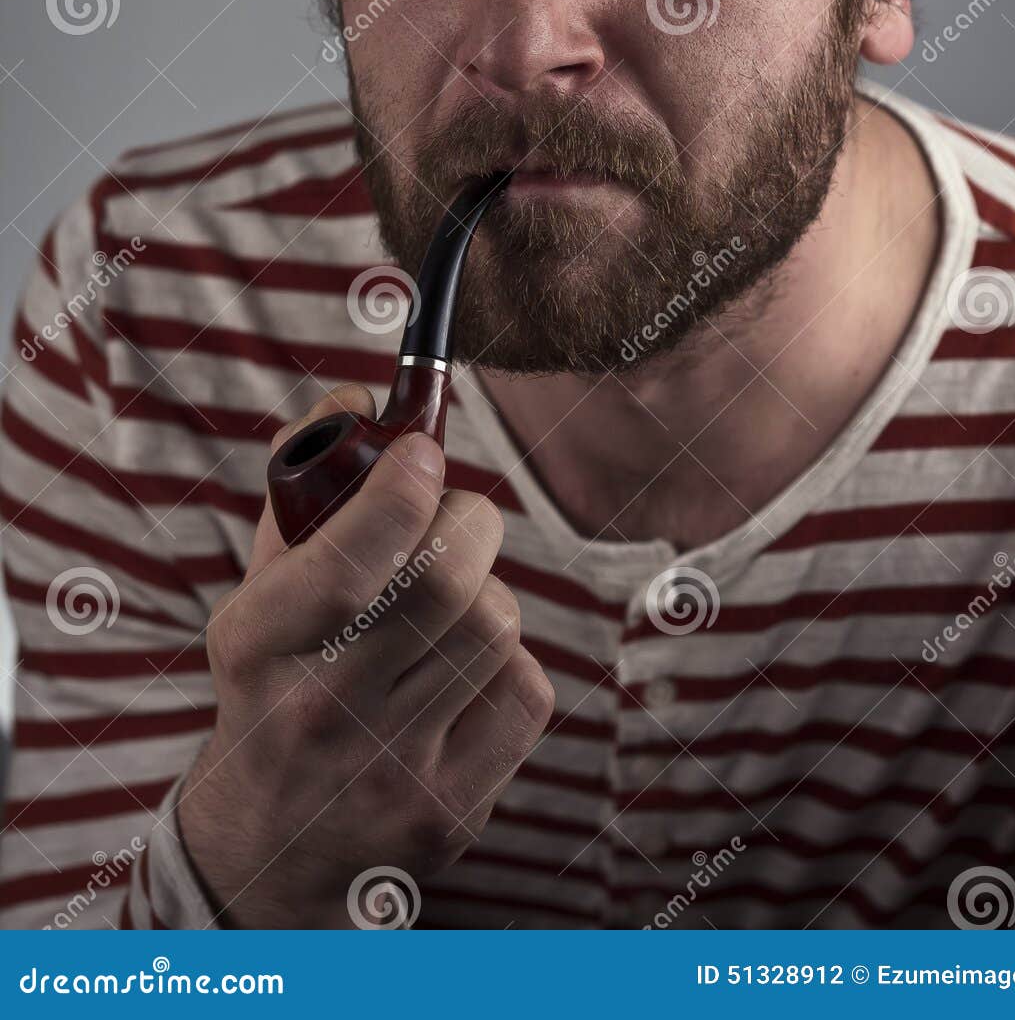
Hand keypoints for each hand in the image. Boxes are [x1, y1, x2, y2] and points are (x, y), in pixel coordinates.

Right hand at [176, 385, 553, 927]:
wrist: (272, 846)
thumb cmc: (277, 680)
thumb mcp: (259, 592)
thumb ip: (304, 488)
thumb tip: (363, 398)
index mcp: (261, 648)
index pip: (348, 561)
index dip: (401, 489)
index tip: (421, 451)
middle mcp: (324, 715)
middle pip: (448, 581)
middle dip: (466, 522)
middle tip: (450, 519)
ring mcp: (393, 774)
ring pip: (496, 624)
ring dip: (485, 592)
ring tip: (446, 608)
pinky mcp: (455, 811)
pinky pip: (525, 689)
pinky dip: (504, 662)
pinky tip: (461, 673)